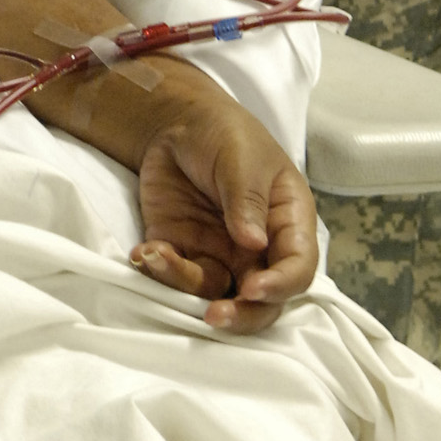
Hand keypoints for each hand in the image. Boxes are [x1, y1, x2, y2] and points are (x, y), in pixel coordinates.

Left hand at [127, 81, 319, 332]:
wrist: (177, 124)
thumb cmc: (224, 134)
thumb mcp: (241, 158)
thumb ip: (247, 200)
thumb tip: (253, 242)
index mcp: (287, 223)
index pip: (297, 267)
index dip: (280, 285)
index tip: (255, 289)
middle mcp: (258, 249)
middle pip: (262, 300)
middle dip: (242, 315)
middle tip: (215, 316)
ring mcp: (220, 253)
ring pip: (215, 293)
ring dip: (187, 288)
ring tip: (156, 256)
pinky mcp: (183, 250)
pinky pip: (176, 275)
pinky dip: (159, 271)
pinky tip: (143, 252)